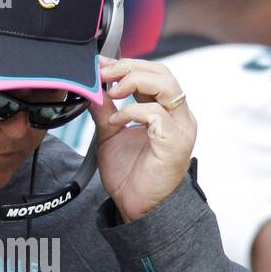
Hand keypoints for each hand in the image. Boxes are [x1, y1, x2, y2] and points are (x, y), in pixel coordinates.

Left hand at [91, 55, 196, 222]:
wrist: (135, 207)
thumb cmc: (130, 174)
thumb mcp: (110, 134)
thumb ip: (104, 109)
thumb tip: (90, 87)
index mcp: (166, 111)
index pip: (154, 73)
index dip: (127, 65)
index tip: (100, 65)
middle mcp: (178, 116)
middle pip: (162, 73)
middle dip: (129, 68)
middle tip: (103, 73)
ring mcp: (180, 128)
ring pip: (165, 85)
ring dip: (133, 81)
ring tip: (111, 91)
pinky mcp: (175, 142)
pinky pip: (156, 114)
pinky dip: (131, 112)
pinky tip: (115, 121)